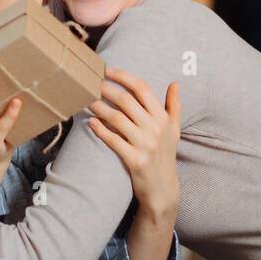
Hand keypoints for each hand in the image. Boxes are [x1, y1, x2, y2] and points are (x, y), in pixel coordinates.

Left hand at [87, 68, 180, 218]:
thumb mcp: (175, 131)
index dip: (123, 76)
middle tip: (90, 82)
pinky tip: (90, 122)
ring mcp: (145, 145)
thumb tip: (175, 84)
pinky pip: (113, 140)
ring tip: (85, 99)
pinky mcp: (134, 160)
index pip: (142, 88)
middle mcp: (155, 129)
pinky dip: (100, 130)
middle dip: (105, 89)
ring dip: (98, 107)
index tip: (107, 70)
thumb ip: (174, 106)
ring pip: (116, 118)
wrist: (163, 189)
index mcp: (163, 118)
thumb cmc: (166, 156)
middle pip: (126, 100)